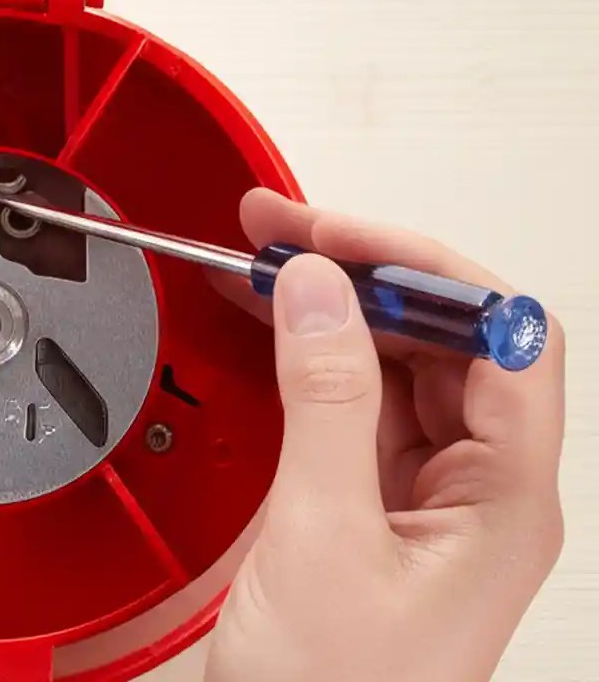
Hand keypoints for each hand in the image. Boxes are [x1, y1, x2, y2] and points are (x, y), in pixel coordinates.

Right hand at [205, 190, 564, 681]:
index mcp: (505, 501)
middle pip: (452, 344)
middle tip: (284, 233)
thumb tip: (318, 292)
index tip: (338, 240)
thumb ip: (325, 402)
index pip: (503, 338)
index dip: (426, 272)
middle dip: (369, 275)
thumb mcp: (321, 537)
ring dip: (337, 311)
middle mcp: (480, 494)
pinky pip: (357, 409)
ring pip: (401, 370)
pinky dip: (315, 361)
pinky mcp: (372, 511)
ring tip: (265, 265)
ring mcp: (427, 502)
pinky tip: (275, 332)